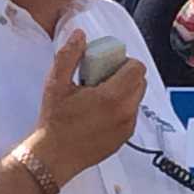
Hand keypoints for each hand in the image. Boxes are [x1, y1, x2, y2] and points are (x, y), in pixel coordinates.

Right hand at [28, 31, 146, 185]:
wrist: (53, 157)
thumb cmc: (54, 122)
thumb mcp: (56, 83)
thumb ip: (69, 55)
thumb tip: (80, 35)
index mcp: (112, 97)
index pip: (137, 68)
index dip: (123, 61)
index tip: (106, 65)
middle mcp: (125, 113)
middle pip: (140, 82)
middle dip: (125, 75)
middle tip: (102, 78)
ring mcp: (126, 128)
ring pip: (136, 99)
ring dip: (124, 92)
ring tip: (98, 96)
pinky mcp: (124, 139)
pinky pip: (130, 115)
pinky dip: (121, 109)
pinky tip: (99, 112)